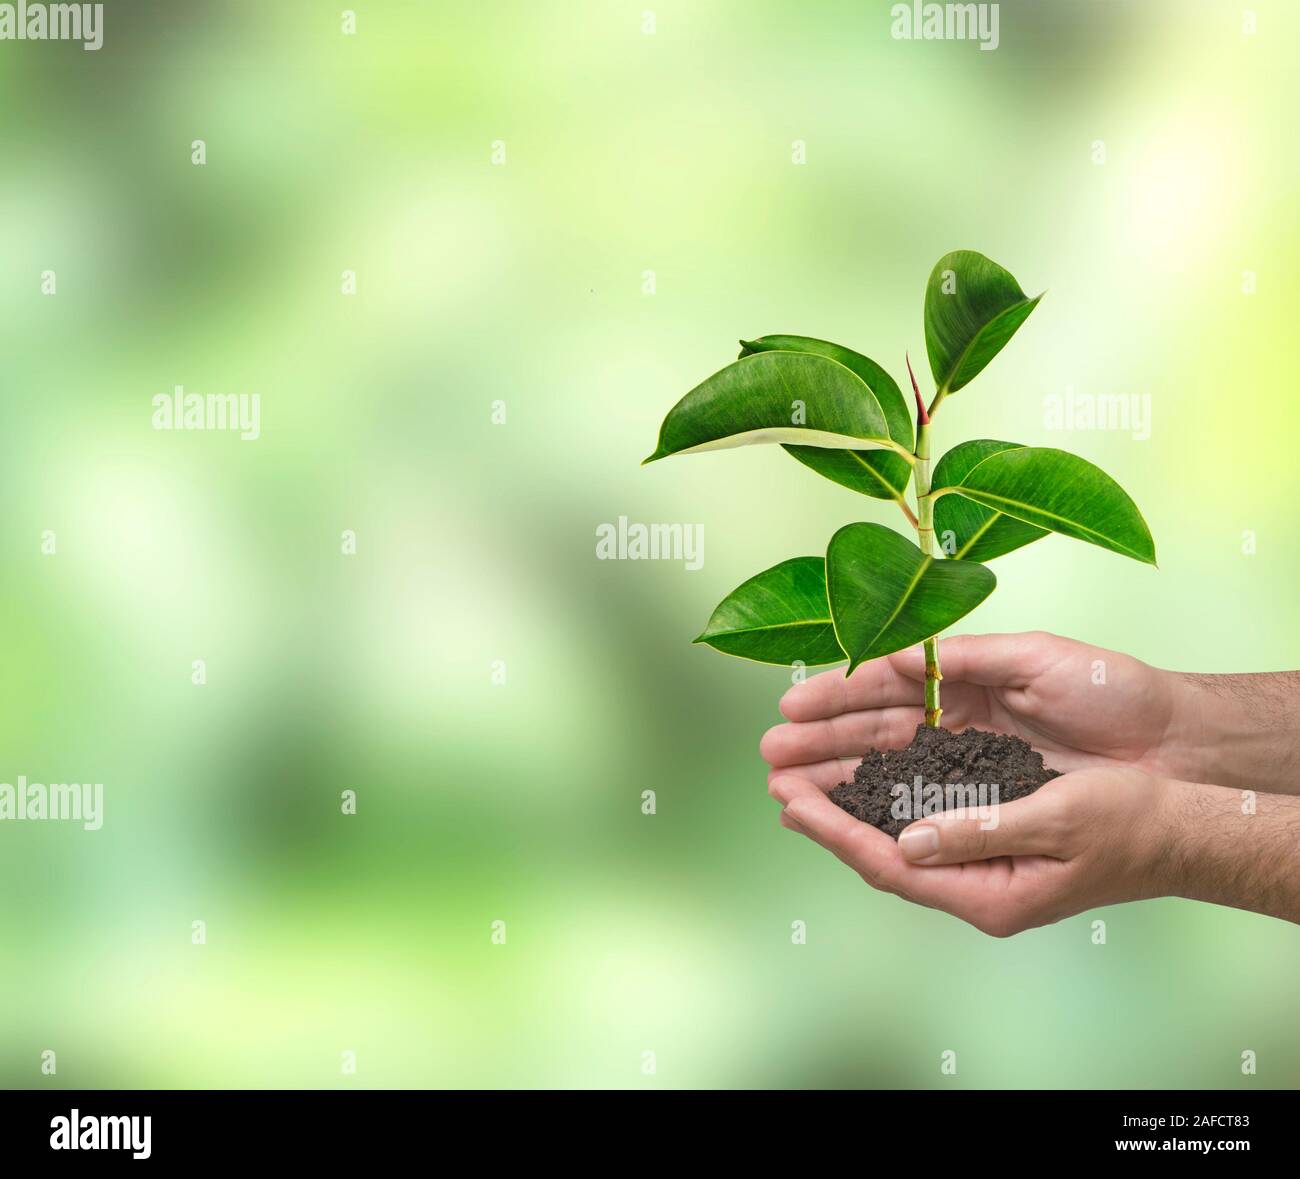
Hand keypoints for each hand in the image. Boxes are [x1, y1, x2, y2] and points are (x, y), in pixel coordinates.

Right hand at [761, 631, 1194, 781]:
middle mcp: (957, 726)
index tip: (791, 707)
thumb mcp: (1035, 657)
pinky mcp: (988, 806)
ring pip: (888, 775)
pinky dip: (881, 812)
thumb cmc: (1111, 691)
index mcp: (963, 683)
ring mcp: (968, 768)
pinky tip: (842, 814)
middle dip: (819, 745)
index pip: (884, 690)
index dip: (836, 699)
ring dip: (837, 780)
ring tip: (788, 787)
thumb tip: (890, 659)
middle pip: (873, 736)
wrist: (1173, 743)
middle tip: (771, 756)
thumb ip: (963, 658)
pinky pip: (924, 808)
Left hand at [768, 766, 1173, 935]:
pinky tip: (861, 768)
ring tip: (800, 768)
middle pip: (881, 849)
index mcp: (989, 893)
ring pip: (896, 828)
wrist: (1181, 826)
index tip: (789, 800)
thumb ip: (980, 833)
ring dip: (849, 796)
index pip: (891, 866)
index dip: (835, 831)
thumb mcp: (1056, 822)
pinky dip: (887, 789)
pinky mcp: (989, 830)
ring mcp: (980, 857)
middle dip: (826, 812)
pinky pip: (924, 813)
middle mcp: (975, 881)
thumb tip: (909, 842)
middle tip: (775, 776)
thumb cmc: (1130, 824)